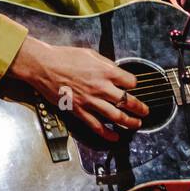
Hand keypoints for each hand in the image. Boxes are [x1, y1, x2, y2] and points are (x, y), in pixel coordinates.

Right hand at [10, 36, 149, 140]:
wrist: (44, 66)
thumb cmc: (64, 57)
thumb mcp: (91, 54)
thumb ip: (106, 64)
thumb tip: (115, 71)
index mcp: (106, 72)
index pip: (131, 82)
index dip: (134, 84)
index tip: (134, 87)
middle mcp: (101, 87)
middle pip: (128, 101)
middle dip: (140, 108)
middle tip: (145, 111)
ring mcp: (91, 101)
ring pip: (116, 116)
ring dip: (129, 122)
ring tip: (136, 124)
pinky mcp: (79, 111)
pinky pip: (96, 125)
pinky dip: (107, 133)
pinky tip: (115, 136)